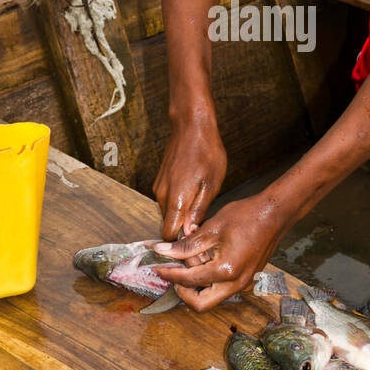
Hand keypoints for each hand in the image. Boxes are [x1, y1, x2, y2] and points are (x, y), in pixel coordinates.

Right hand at [152, 115, 226, 239]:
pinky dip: (178, 201)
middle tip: (204, 224)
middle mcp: (161, 196)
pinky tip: (194, 191)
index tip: (195, 242)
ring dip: (181, 214)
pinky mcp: (159, 180)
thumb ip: (198, 211)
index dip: (180, 243)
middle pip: (168, 224)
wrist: (191, 126)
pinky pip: (167, 199)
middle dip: (182, 229)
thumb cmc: (206, 153)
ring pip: (168, 211)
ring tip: (201, 205)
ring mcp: (158, 187)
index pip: (168, 235)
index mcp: (175, 200)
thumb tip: (190, 233)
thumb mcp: (211, 185)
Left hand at [152, 194, 285, 310]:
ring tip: (190, 259)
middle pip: (201, 303)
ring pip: (212, 297)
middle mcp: (235, 284)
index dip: (169, 274)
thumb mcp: (211, 228)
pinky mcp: (246, 279)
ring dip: (196, 284)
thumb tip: (163, 252)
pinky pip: (222, 287)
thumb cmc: (246, 217)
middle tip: (173, 273)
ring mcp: (243, 283)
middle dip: (183, 291)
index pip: (189, 281)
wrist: (274, 214)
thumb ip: (186, 245)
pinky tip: (205, 258)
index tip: (157, 267)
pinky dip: (209, 278)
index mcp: (225, 271)